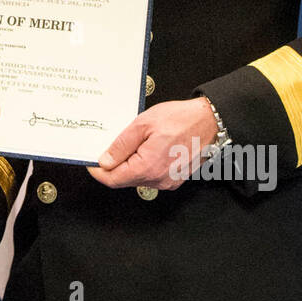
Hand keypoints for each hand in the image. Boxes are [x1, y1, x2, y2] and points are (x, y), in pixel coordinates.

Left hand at [87, 97, 217, 190]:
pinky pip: (151, 176)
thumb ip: (121, 145)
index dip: (98, 171)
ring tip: (134, 142)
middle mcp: (159, 179)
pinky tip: (146, 148)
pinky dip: (143, 165)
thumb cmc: (181, 119)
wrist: (210, 121)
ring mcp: (168, 181)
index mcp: (148, 167)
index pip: (113, 179)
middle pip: (124, 180)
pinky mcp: (175, 179)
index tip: (91, 162)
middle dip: (114, 165)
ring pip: (137, 178)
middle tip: (109, 147)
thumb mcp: (143, 124)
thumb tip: (105, 161)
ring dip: (129, 164)